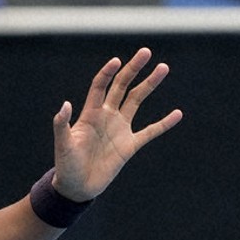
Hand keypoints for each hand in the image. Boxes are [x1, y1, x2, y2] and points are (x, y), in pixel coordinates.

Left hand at [51, 47, 182, 200]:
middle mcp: (106, 117)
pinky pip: (150, 131)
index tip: (117, 61)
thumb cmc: (66, 165)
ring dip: (150, 84)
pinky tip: (178, 113)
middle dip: (133, 69)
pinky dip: (164, 123)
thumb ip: (62, 125)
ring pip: (137, 101)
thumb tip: (65, 105)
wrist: (77, 187)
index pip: (100, 87)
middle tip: (146, 52)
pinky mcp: (130, 145)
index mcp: (90, 114)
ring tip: (163, 67)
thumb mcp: (62, 144)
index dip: (108, 73)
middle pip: (122, 87)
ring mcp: (119, 129)